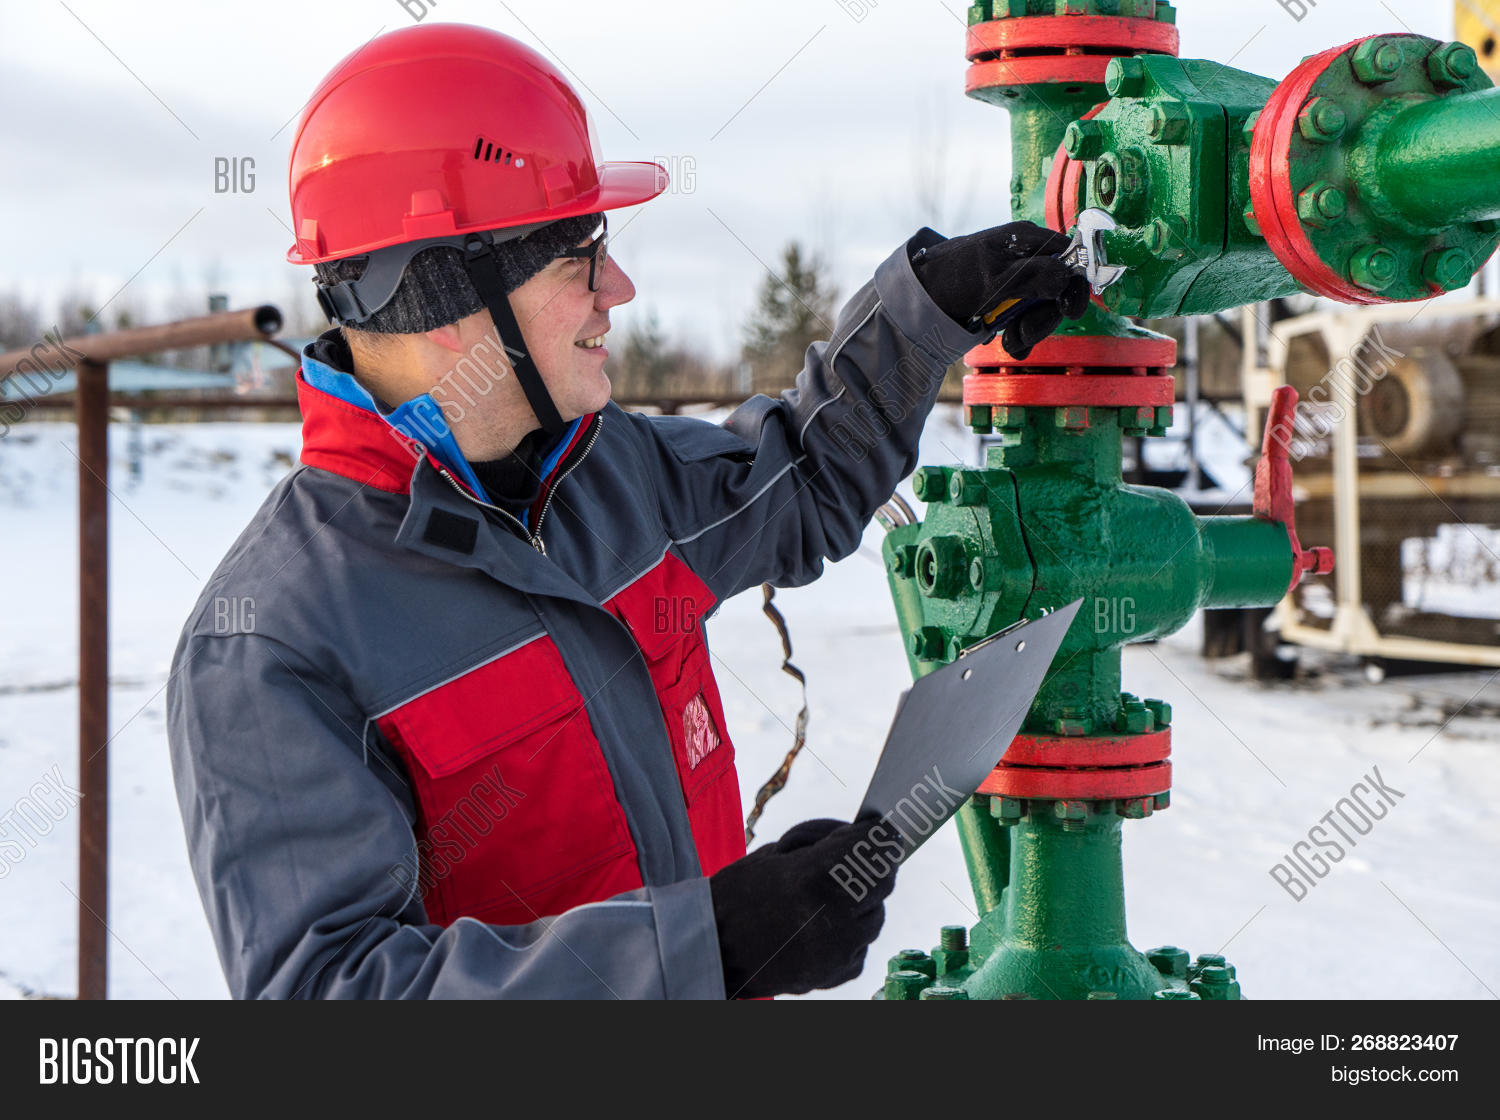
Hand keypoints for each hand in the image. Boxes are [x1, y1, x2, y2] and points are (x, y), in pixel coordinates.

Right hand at [709, 814, 898, 998]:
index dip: (881, 837)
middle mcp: (831, 918)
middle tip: (861, 858)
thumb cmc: (737, 893)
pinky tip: (823, 926)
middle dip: (875, 867)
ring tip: (830, 897)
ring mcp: (835, 952)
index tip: (883, 831)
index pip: (873, 851)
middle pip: (883, 884)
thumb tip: (865, 838)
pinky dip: (850, 936)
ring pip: (875, 917)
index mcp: (813, 878)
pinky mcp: (833, 975)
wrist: (709, 948)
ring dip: (862, 903)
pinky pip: (860, 947)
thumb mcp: (776, 854)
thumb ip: (824, 846)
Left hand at [912, 220, 1091, 359]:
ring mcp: (1015, 279)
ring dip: (1028, 331)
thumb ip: (1034, 276)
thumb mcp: (995, 279)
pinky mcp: (1005, 298)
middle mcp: (1024, 257)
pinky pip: (1023, 317)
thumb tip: (1067, 275)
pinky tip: (1002, 342)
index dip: (1074, 285)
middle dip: (1043, 318)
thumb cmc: (953, 280)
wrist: (917, 298)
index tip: (1069, 311)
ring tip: (1009, 344)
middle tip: (1022, 336)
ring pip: (1040, 307)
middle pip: (1056, 289)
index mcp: (1026, 240)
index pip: (1068, 257)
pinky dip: (1017, 334)